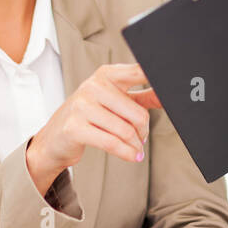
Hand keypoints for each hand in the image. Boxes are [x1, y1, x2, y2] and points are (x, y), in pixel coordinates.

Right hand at [25, 62, 161, 195]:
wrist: (53, 139)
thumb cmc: (87, 117)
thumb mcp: (113, 101)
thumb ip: (140, 96)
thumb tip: (167, 95)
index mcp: (105, 74)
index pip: (139, 72)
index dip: (158, 80)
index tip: (174, 89)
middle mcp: (93, 86)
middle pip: (137, 113)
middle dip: (144, 130)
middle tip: (142, 137)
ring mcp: (82, 106)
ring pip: (126, 130)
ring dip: (136, 145)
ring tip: (136, 148)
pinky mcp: (75, 128)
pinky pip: (112, 143)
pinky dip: (128, 153)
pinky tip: (133, 156)